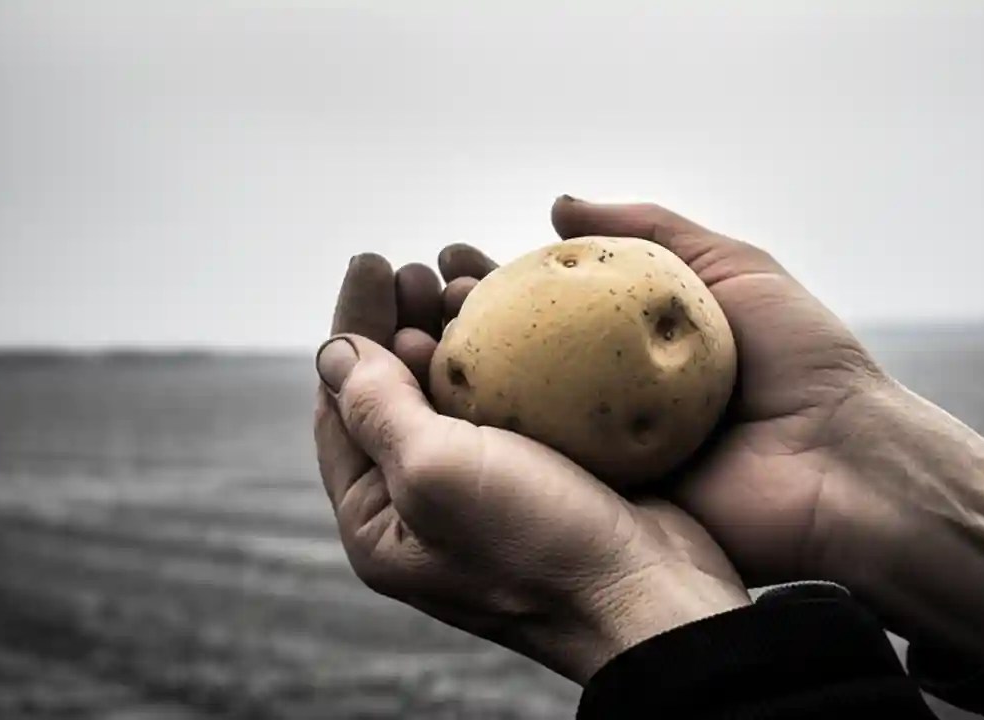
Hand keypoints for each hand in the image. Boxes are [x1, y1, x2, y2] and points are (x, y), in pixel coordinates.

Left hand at [312, 255, 749, 682]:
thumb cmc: (537, 546)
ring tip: (461, 278)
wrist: (651, 598)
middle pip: (395, 396)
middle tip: (417, 266)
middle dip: (399, 323)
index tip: (375, 261)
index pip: (342, 408)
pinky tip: (521, 314)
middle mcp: (425, 508)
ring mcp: (488, 491)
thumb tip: (331, 351)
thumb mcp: (435, 473)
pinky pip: (512, 402)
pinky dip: (509, 356)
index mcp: (380, 523)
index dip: (352, 328)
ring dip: (453, 333)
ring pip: (456, 394)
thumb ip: (377, 408)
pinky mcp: (546, 476)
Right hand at [444, 197, 983, 664]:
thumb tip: (557, 202)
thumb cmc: (803, 360)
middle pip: (516, 360)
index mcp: (632, 346)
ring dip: (453, 385)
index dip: (492, 285)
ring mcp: (605, 455)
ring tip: (405, 346)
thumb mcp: (734, 266)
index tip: (446, 262)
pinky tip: (437, 411)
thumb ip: (651, 226)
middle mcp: (610, 399)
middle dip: (456, 331)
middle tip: (412, 302)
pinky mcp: (609, 502)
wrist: (844, 466)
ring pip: (513, 416)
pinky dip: (489, 443)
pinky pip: (540, 471)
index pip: (546, 308)